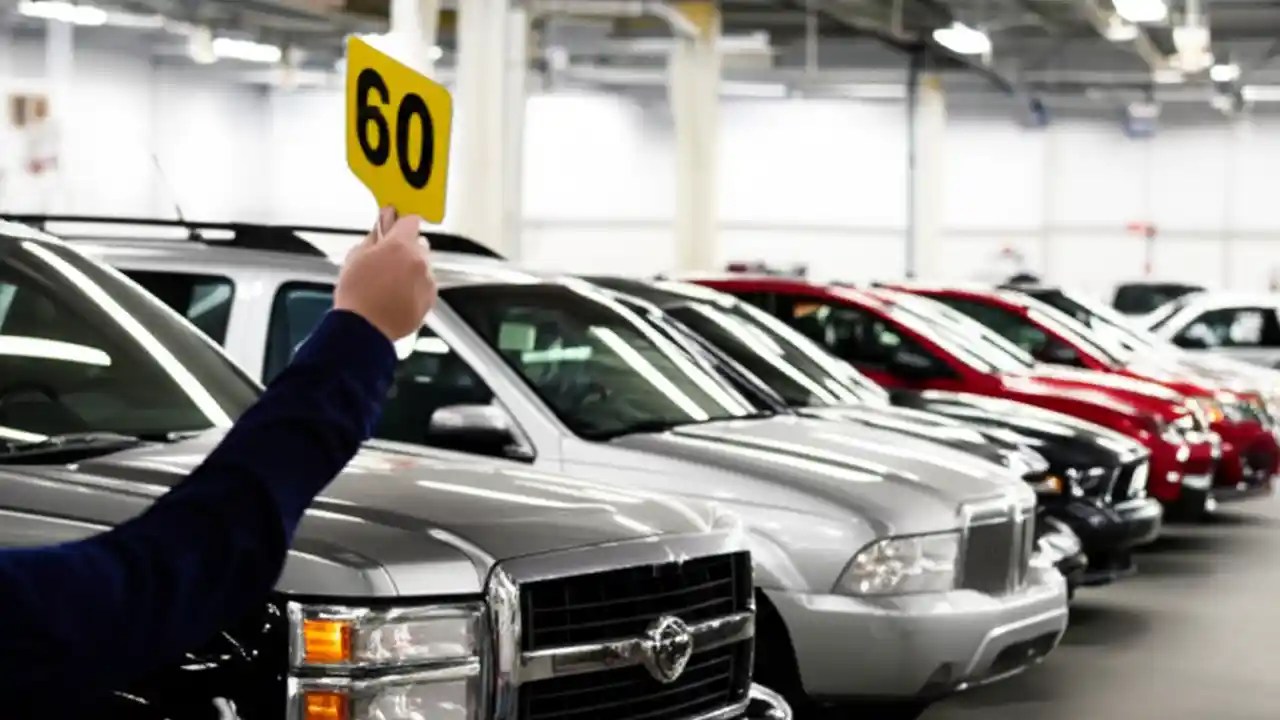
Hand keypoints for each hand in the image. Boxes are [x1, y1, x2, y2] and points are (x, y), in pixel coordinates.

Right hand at [334, 207, 436, 341]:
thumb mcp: (355, 258)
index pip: (411, 221)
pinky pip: (426, 286)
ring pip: (424, 266)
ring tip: (391, 284)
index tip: (394, 226)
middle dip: (406, 248)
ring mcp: (428, 281)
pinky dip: (416, 288)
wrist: (364, 330)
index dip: (401, 224)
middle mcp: (419, 260)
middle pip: (419, 244)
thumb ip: (373, 239)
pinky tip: (398, 297)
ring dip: (412, 269)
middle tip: (388, 260)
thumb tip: (381, 230)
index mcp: (400, 245)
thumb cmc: (356, 295)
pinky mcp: (430, 300)